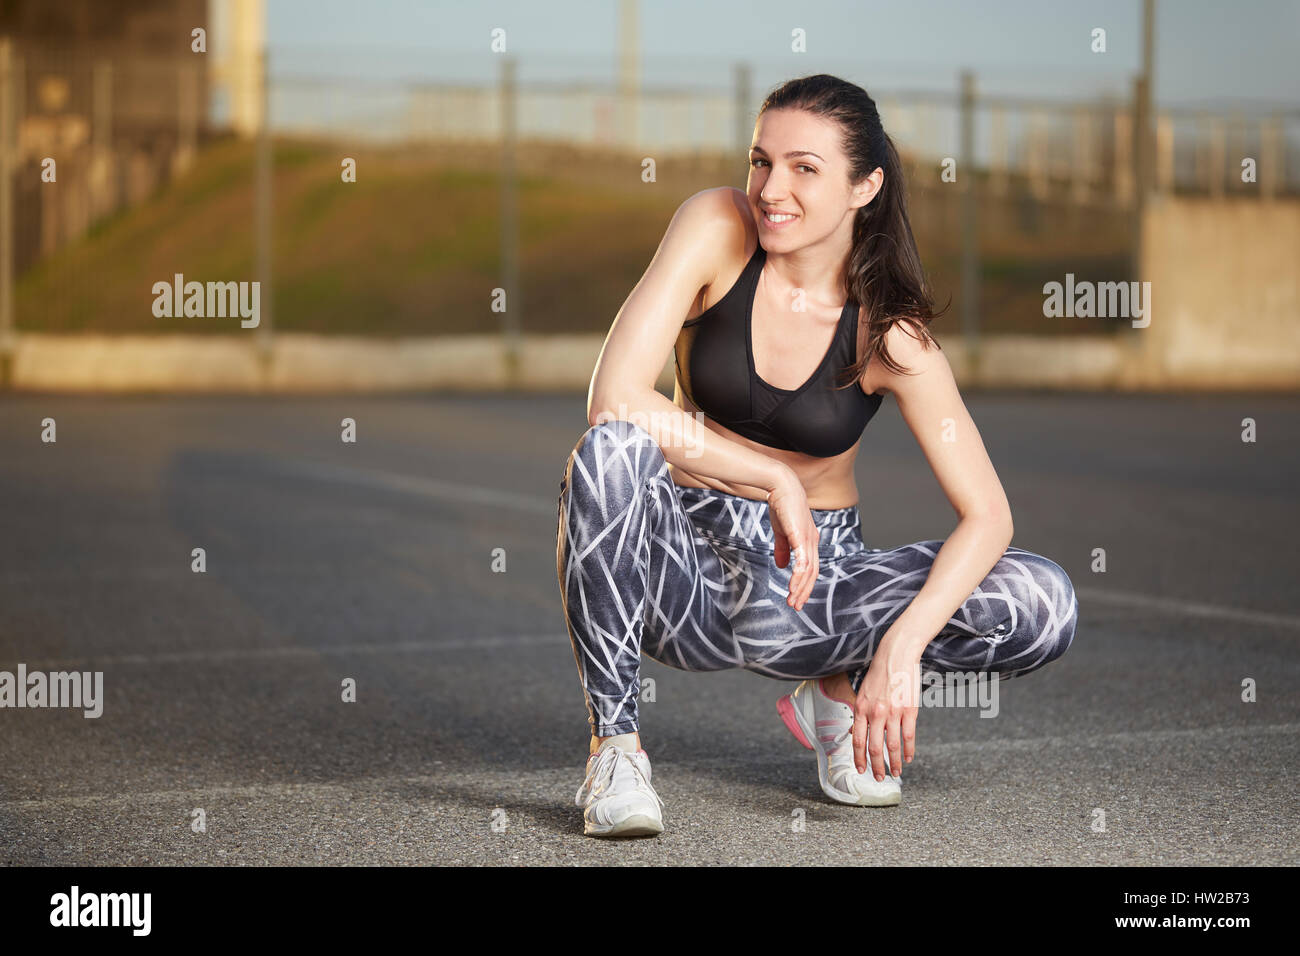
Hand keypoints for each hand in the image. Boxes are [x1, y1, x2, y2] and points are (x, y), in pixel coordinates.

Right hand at [766, 470, 819, 610]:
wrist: (781, 486)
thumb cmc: (782, 506)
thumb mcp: (782, 532)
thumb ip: (783, 549)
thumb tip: (782, 566)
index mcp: (809, 541)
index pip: (811, 568)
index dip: (804, 584)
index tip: (796, 598)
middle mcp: (812, 542)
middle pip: (812, 573)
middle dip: (804, 591)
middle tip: (796, 606)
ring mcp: (808, 539)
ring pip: (809, 570)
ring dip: (800, 587)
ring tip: (792, 600)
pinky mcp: (800, 536)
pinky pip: (802, 560)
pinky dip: (798, 575)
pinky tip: (792, 586)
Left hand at [851, 638, 922, 780]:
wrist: (896, 654)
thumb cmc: (879, 673)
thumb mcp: (862, 692)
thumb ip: (861, 713)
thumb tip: (858, 734)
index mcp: (860, 708)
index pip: (857, 740)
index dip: (859, 758)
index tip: (861, 770)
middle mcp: (875, 713)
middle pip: (874, 748)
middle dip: (876, 766)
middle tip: (879, 778)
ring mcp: (893, 712)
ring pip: (892, 746)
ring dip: (895, 763)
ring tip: (896, 773)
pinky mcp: (909, 710)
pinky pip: (909, 736)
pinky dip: (909, 750)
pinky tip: (909, 758)